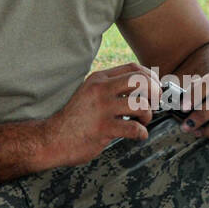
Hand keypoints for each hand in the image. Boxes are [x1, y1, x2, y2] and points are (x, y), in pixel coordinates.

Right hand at [43, 63, 159, 166]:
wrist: (52, 138)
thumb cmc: (75, 119)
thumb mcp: (90, 94)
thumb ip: (110, 88)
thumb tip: (140, 88)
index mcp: (99, 79)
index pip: (133, 68)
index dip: (151, 78)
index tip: (156, 89)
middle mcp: (101, 90)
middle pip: (140, 81)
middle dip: (155, 92)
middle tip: (155, 104)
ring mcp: (102, 109)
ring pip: (140, 105)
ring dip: (148, 115)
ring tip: (142, 122)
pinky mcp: (103, 128)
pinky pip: (134, 128)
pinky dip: (142, 133)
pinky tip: (138, 135)